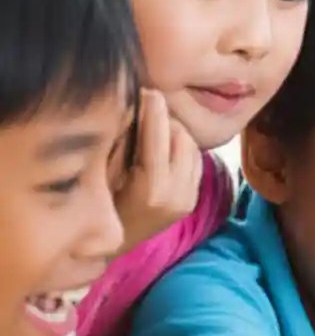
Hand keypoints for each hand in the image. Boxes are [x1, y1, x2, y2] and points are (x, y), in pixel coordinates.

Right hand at [112, 89, 201, 251]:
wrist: (113, 244)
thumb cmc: (98, 206)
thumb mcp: (104, 173)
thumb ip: (122, 142)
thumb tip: (134, 105)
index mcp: (152, 189)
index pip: (160, 137)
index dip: (154, 111)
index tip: (149, 91)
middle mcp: (177, 195)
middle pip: (183, 139)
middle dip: (168, 119)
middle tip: (150, 106)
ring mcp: (189, 199)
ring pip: (193, 148)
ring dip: (177, 132)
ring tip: (156, 124)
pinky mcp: (193, 200)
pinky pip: (195, 162)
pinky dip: (182, 148)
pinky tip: (164, 144)